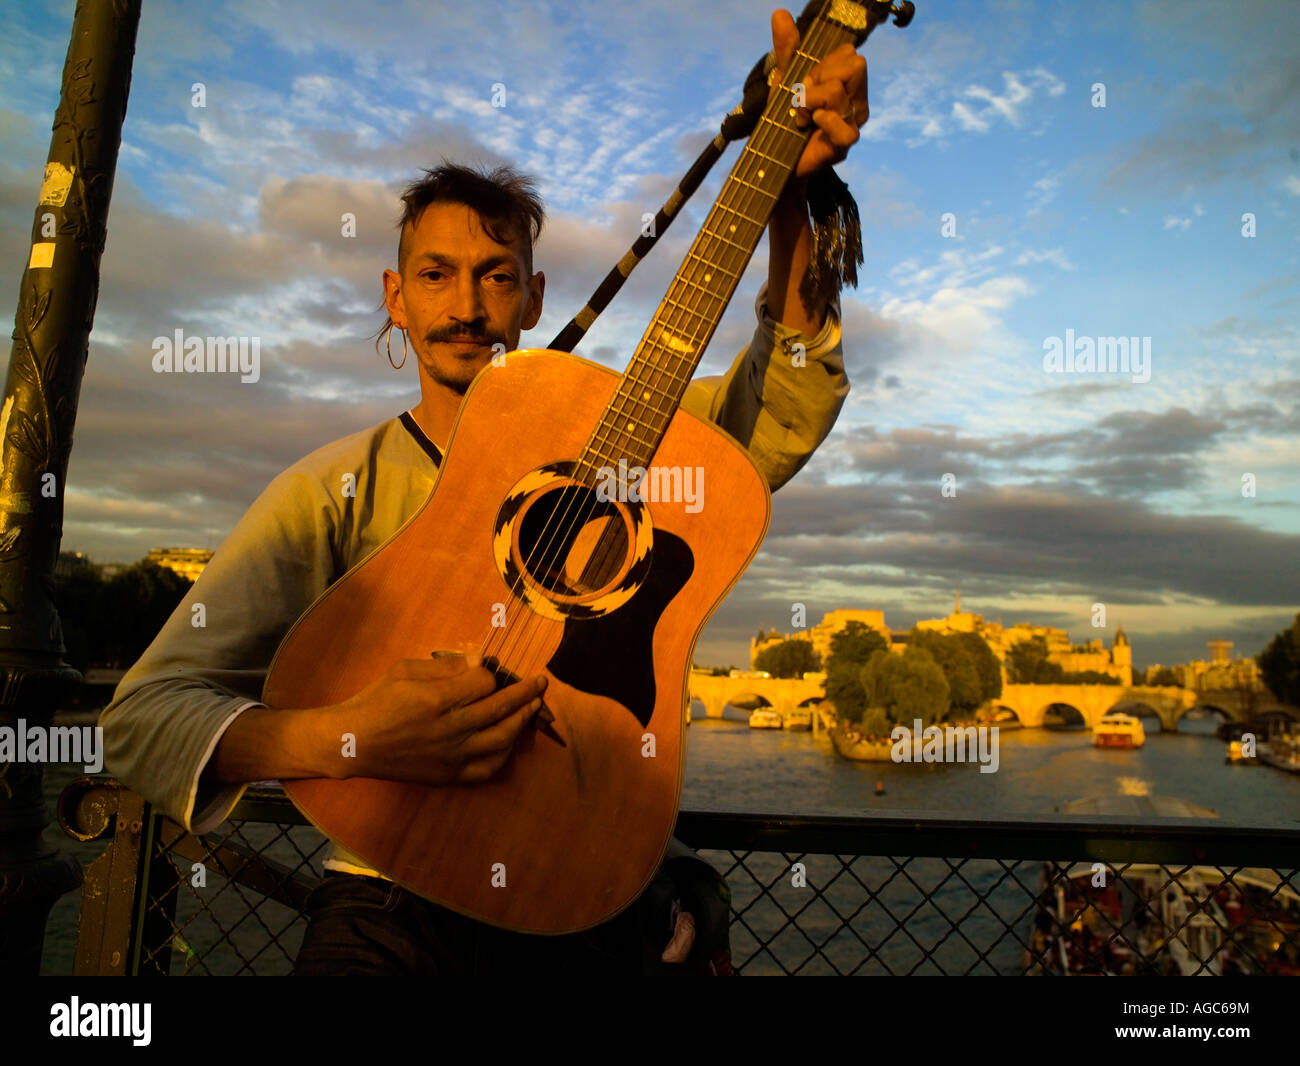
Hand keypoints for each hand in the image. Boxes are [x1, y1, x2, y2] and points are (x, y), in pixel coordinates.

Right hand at [331, 652, 546, 785]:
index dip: (490, 673)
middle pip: (500, 709)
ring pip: (501, 739)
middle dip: (526, 693)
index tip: (488, 669)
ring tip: (533, 707)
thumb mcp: (404, 670)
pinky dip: (505, 754)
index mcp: (435, 700)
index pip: (483, 683)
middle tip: (540, 683)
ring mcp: (450, 756)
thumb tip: (479, 662)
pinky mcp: (448, 775)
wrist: (352, 745)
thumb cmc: (376, 701)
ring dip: (522, 721)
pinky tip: (510, 740)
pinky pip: (487, 768)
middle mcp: (448, 730)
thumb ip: (444, 666)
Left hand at [769, 8, 868, 180]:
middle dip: (820, 76)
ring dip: (809, 101)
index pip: (850, 53)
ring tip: (798, 117)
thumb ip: (787, 49)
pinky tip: (809, 126)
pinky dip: (822, 122)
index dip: (824, 62)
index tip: (806, 82)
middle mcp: (856, 101)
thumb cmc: (783, 121)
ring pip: (838, 91)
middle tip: (803, 98)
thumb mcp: (783, 80)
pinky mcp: (844, 146)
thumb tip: (780, 13)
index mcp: (847, 83)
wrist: (773, 161)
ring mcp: (852, 123)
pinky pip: (843, 127)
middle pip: (856, 64)